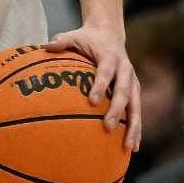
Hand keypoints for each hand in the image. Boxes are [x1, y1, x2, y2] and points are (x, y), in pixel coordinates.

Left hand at [44, 24, 141, 150]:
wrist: (110, 35)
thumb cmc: (88, 39)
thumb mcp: (74, 35)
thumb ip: (62, 41)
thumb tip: (46, 47)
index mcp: (110, 57)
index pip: (105, 72)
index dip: (99, 86)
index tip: (91, 102)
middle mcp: (126, 70)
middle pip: (124, 91)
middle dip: (117, 109)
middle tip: (107, 126)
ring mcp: (133, 82)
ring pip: (136, 105)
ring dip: (133, 126)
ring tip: (128, 146)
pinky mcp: (135, 91)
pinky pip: (137, 112)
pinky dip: (137, 129)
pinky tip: (133, 148)